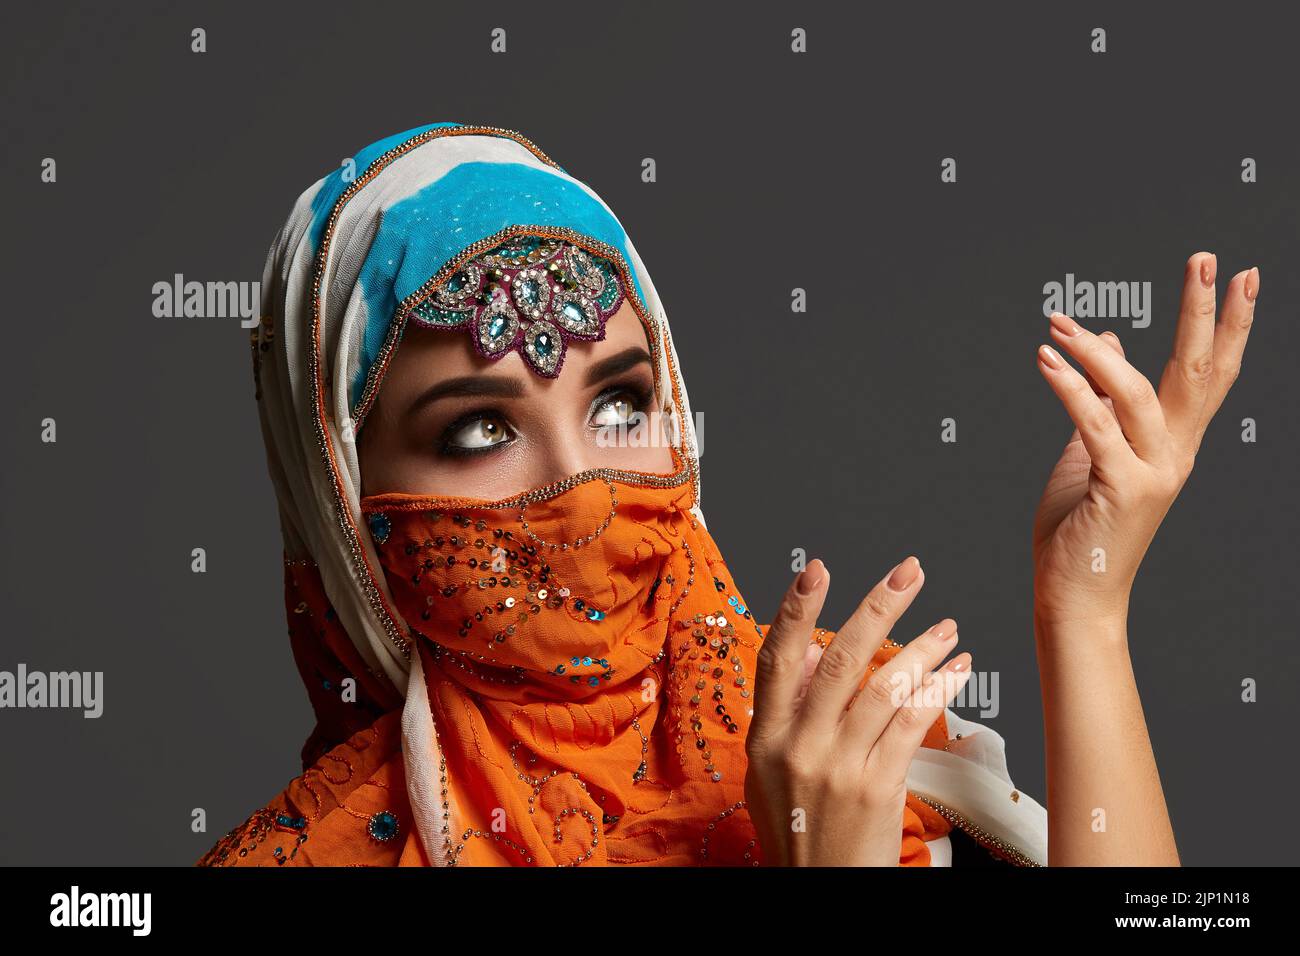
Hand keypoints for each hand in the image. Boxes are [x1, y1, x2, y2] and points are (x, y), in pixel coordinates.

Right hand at [744, 556, 972, 865]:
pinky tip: (957, 670)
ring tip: (947, 626)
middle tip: (908, 572)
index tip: (817, 569)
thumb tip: (812, 651)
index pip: (777, 658)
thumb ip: (787, 710)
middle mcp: (798, 746)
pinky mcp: (877, 787)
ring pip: (884, 687)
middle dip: (877, 607)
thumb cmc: (798, 831)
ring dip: (922, 648)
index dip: (795, 609)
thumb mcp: (769, 771)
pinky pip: (912, 724)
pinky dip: (937, 689)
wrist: (819, 892)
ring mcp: (839, 767)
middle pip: (840, 660)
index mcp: (765, 737)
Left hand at [1032, 252, 1257, 625]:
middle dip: (1201, 312)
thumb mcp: (1091, 452)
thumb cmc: (1080, 528)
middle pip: (1197, 373)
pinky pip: (1094, 425)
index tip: (1237, 276)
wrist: (1075, 595)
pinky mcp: (1121, 489)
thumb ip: (1102, 400)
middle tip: (1203, 258)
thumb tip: (1110, 342)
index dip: (1225, 325)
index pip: (1208, 375)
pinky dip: (1069, 387)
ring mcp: (1153, 474)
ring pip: (1135, 393)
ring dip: (1094, 351)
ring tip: (1057, 320)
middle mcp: (1174, 456)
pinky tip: (1046, 360)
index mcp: (1172, 445)